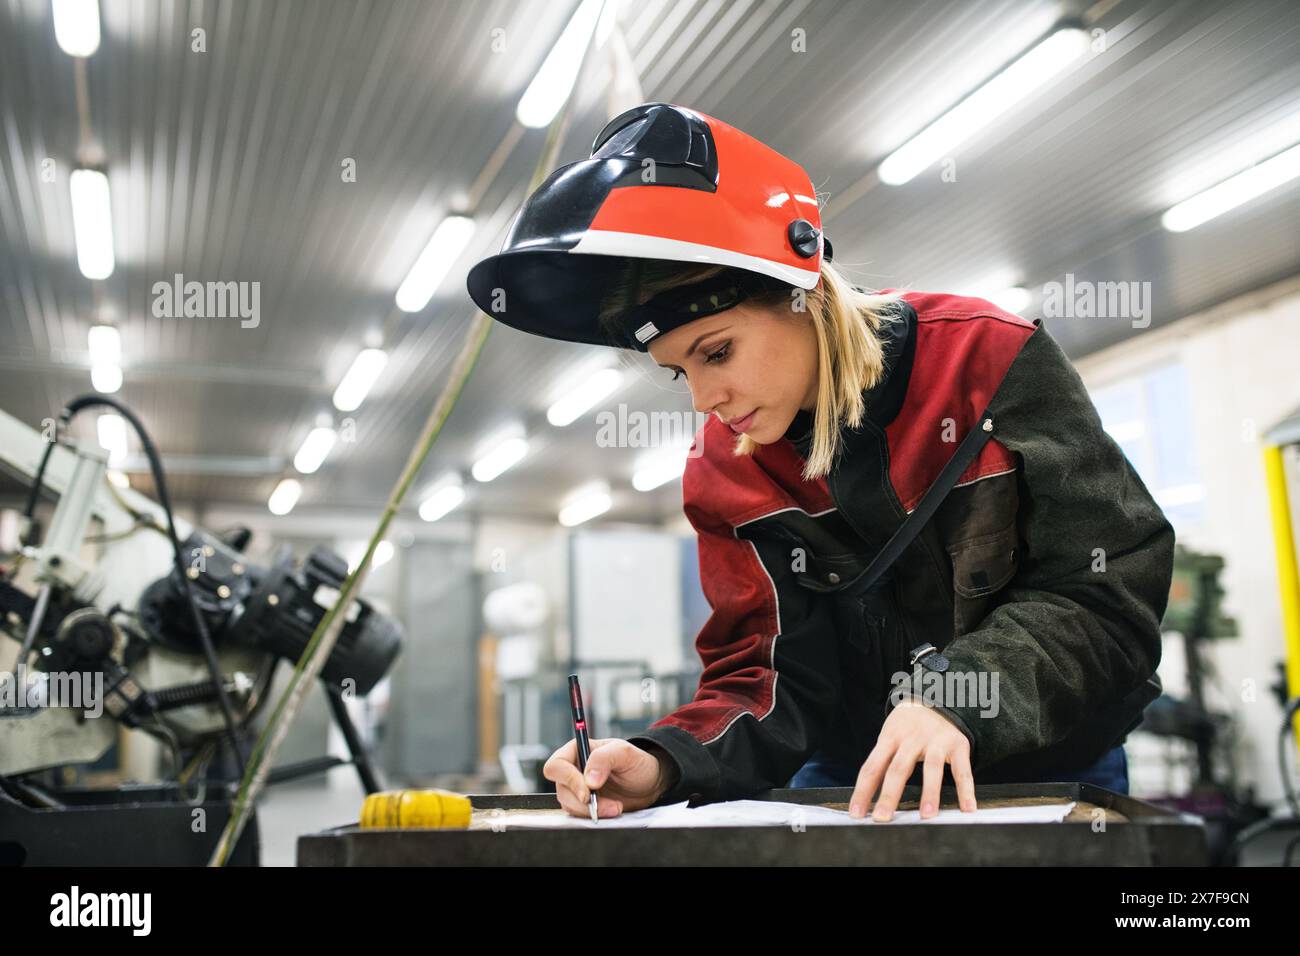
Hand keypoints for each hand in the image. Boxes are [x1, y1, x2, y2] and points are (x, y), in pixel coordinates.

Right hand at [542, 737, 670, 818]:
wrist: (649, 783)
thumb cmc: (636, 762)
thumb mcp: (625, 753)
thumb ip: (604, 759)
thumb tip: (588, 780)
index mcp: (577, 750)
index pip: (557, 765)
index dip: (568, 779)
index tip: (587, 792)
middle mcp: (573, 769)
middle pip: (561, 789)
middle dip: (583, 801)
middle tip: (607, 806)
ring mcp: (577, 789)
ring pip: (569, 805)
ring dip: (591, 811)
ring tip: (616, 808)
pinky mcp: (583, 805)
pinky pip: (579, 815)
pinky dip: (594, 816)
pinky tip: (611, 811)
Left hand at [849, 700, 976, 821]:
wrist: (937, 694)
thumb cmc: (908, 726)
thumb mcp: (890, 735)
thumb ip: (883, 762)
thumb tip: (868, 797)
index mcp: (890, 738)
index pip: (872, 767)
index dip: (863, 791)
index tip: (856, 814)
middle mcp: (911, 739)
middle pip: (898, 769)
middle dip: (889, 795)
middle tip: (882, 818)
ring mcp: (936, 741)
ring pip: (931, 768)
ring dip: (929, 793)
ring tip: (926, 816)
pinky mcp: (958, 745)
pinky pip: (962, 770)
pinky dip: (966, 790)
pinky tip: (967, 808)